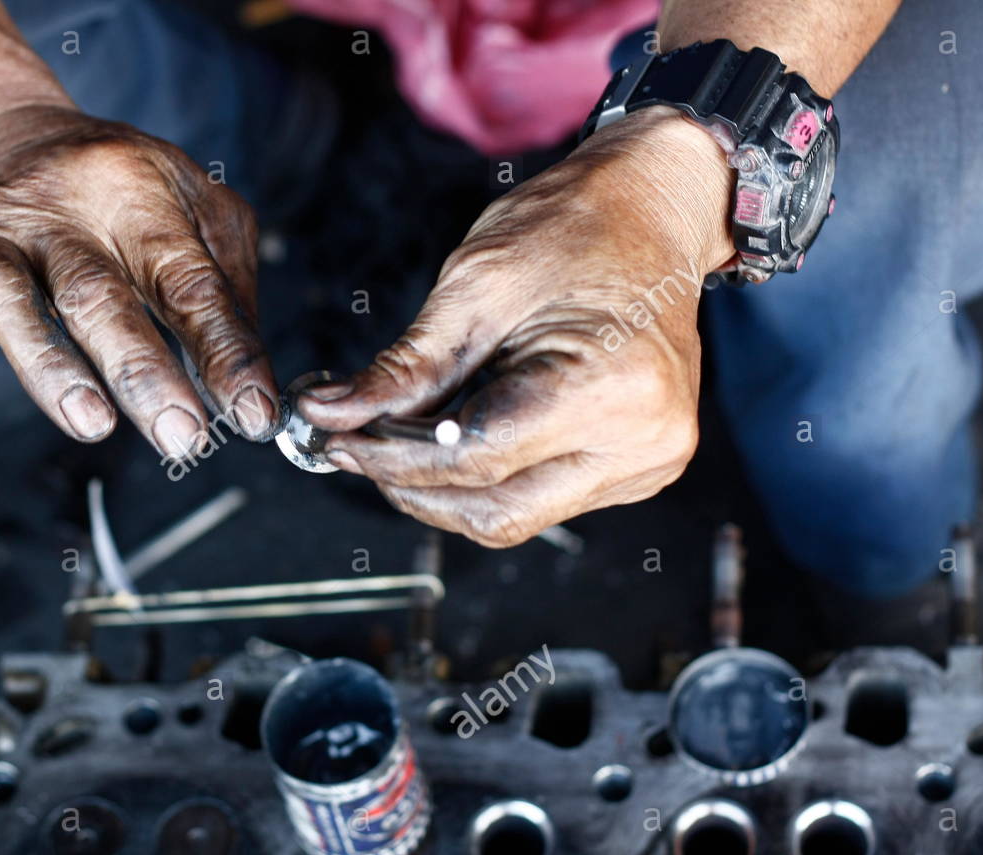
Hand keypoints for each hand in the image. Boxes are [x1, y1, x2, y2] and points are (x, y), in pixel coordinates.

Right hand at [0, 105, 276, 460]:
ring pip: (15, 305)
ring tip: (94, 425)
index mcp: (135, 193)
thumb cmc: (122, 189)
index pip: (186, 280)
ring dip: (53, 373)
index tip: (252, 409)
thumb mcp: (195, 206)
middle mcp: (59, 213)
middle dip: (142, 373)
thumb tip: (247, 379)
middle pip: (97, 294)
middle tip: (181, 433)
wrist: (10, 138)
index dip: (224, 350)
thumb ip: (228, 287)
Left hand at [298, 108, 733, 546]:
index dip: (393, 459)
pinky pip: (544, 498)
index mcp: (610, 389)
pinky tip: (462, 432)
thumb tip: (329, 414)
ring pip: (516, 514)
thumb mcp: (474, 289)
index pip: (475, 459)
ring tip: (404, 435)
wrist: (653, 212)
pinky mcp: (638, 468)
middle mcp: (643, 440)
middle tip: (357, 447)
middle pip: (497, 511)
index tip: (338, 441)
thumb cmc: (575, 229)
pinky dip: (490, 477)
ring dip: (447, 487)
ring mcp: (647, 462)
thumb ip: (405, 369)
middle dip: (414, 487)